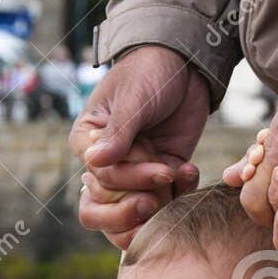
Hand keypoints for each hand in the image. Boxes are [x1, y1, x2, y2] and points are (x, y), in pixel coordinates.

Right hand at [69, 47, 209, 247]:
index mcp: (87, 142)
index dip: (128, 183)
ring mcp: (133, 172)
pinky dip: (181, 193)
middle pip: (109, 207)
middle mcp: (106, 163)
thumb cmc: (149, 72)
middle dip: (140, 203)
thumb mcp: (134, 99)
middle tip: (165, 187)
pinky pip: (166, 201)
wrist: (184, 65)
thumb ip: (118, 133)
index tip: (159, 171)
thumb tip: (93, 163)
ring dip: (159, 207)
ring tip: (179, 182)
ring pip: (134, 214)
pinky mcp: (160, 175)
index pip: (99, 181)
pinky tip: (190, 170)